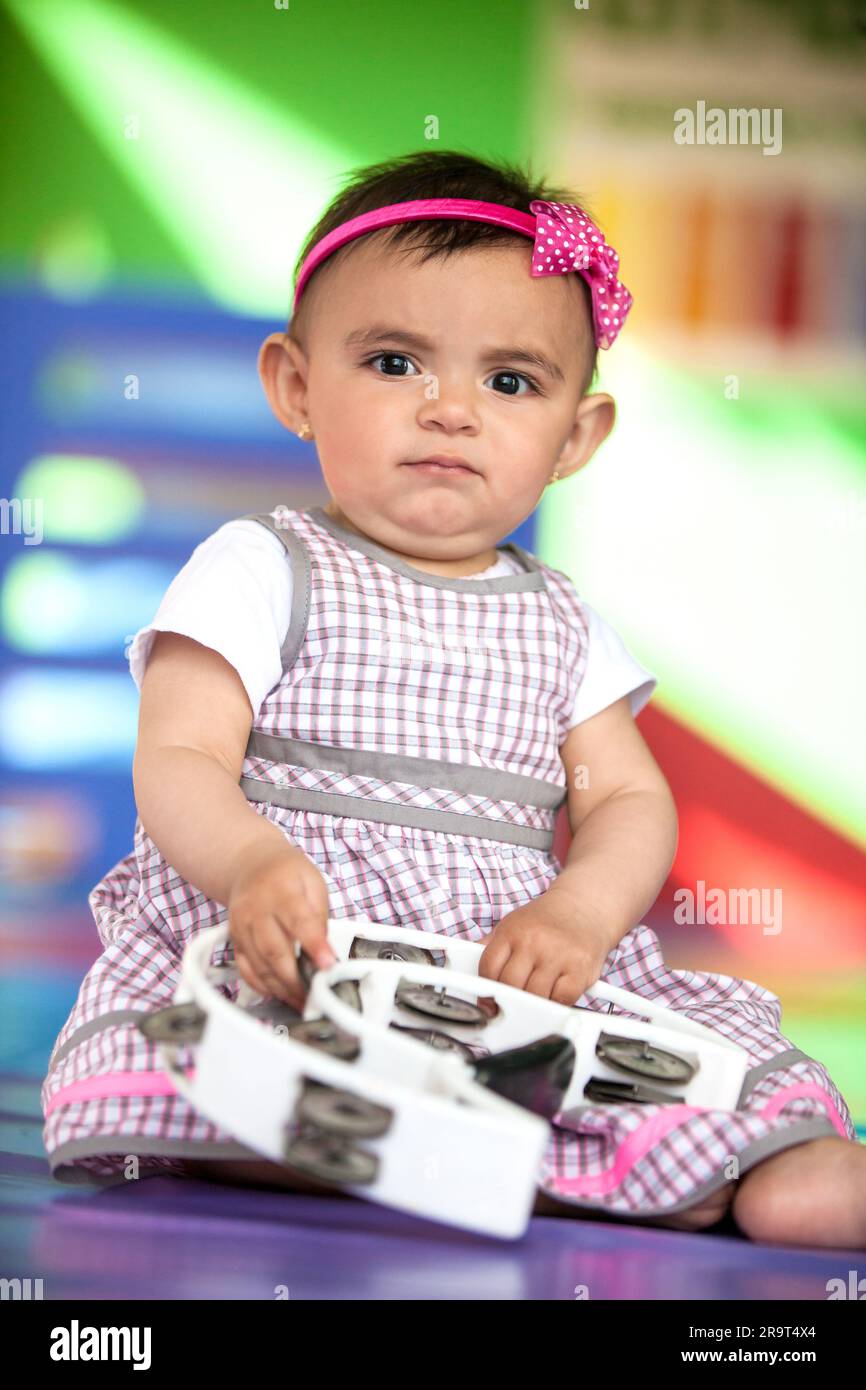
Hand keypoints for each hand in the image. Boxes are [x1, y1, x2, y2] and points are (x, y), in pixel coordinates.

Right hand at [227, 841, 333, 1006]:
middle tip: (315, 995)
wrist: (251, 865)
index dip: (315, 945)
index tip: (328, 965)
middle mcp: (257, 909)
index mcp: (282, 891)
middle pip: (274, 950)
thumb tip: (324, 953)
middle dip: (296, 979)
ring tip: (301, 1001)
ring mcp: (241, 926)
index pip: (300, 922)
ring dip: (281, 988)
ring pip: (259, 964)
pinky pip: (245, 968)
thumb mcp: (313, 883)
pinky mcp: (234, 939)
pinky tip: (279, 993)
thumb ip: (319, 917)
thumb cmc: (287, 874)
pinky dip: (261, 986)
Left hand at [477, 888, 614, 1006]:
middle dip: (508, 999)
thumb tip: (464, 964)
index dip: (485, 989)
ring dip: (532, 1004)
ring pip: (534, 996)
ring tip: (534, 997)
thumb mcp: (513, 924)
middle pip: (510, 985)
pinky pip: (561, 999)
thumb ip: (491, 945)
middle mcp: (534, 941)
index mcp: (512, 931)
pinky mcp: (579, 969)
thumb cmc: (546, 920)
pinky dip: (555, 1004)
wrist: (585, 906)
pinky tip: (554, 995)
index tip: (487, 1001)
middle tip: (511, 1005)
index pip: (488, 967)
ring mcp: (558, 955)